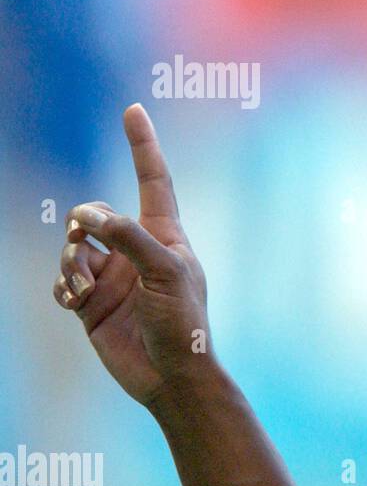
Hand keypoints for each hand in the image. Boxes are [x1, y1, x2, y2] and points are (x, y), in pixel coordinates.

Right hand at [52, 104, 215, 406]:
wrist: (170, 377)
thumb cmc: (184, 324)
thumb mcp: (166, 274)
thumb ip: (131, 239)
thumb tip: (92, 216)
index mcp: (166, 236)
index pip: (152, 181)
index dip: (142, 145)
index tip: (132, 109)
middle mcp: (137, 251)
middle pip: (96, 213)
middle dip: (84, 221)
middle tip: (85, 238)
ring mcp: (113, 276)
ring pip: (73, 246)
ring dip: (70, 260)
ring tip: (83, 286)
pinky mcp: (93, 303)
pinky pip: (64, 279)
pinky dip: (63, 285)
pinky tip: (74, 301)